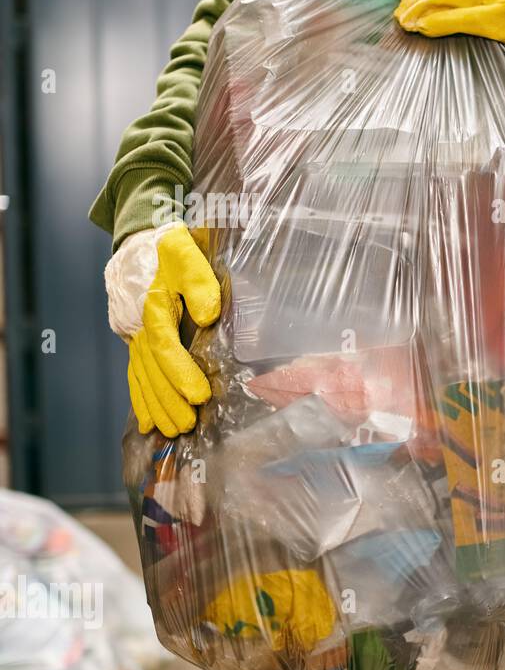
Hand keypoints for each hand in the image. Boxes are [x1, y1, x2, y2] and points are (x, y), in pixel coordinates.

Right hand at [105, 222, 220, 436]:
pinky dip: (140, 396)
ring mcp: (131, 332)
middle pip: (150, 368)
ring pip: (141, 374)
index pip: (165, 346)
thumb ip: (199, 282)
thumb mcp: (187, 254)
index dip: (181, 373)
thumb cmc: (170, 247)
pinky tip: (147, 420)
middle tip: (186, 426)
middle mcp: (135, 324)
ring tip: (170, 431)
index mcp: (150, 305)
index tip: (199, 396)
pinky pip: (135, 371)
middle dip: (168, 400)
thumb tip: (208, 316)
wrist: (140, 238)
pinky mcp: (132, 337)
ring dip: (154, 404)